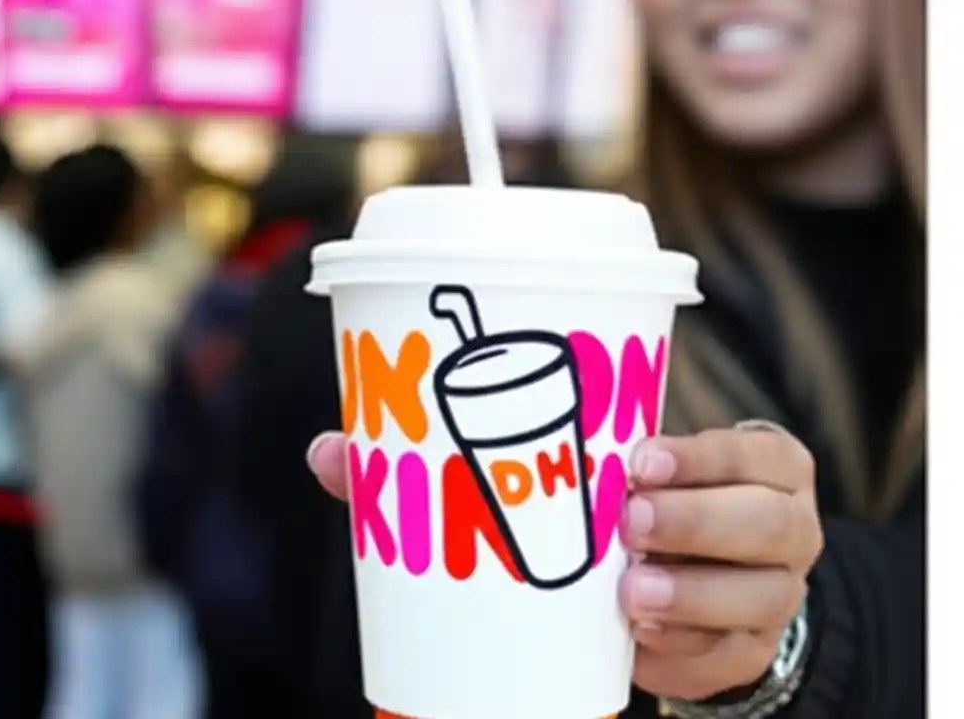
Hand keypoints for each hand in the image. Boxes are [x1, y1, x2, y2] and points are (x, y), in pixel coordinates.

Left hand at [304, 427, 823, 703]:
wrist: (699, 572)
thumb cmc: (619, 501)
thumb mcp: (582, 471)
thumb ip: (467, 456)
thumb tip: (330, 453)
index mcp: (752, 464)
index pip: (753, 447)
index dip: (703, 452)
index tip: (635, 460)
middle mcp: (778, 526)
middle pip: (763, 524)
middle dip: (695, 524)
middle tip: (624, 528)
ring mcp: (769, 596)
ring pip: (753, 598)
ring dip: (690, 595)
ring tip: (627, 595)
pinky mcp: (741, 654)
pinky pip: (725, 660)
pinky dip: (685, 654)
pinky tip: (642, 643)